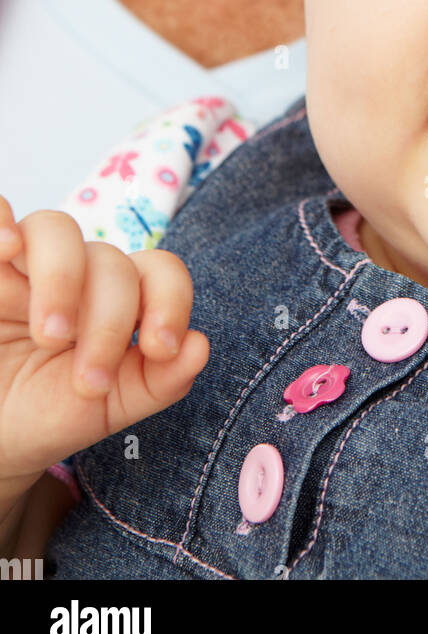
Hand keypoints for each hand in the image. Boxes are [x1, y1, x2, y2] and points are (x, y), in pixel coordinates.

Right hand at [0, 194, 208, 485]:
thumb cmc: (45, 414)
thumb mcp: (104, 408)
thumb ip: (157, 381)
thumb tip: (201, 346)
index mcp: (115, 298)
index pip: (158, 270)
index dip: (170, 301)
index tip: (160, 349)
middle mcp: (74, 270)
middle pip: (110, 259)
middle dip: (110, 322)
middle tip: (88, 383)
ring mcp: (23, 264)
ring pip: (55, 227)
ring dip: (61, 279)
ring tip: (51, 336)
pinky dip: (1, 219)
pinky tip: (8, 245)